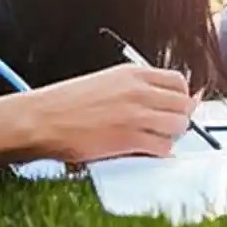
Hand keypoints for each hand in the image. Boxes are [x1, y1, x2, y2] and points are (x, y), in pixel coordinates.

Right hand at [28, 63, 193, 162]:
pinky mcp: (129, 139)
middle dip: (181, 117)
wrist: (43, 119)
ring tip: (156, 139)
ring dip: (172, 136)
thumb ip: (135, 87)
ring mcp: (136, 114)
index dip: (182, 96)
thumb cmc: (66, 103)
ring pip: (179, 126)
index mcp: (133, 73)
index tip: (178, 106)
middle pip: (184, 104)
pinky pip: (163, 147)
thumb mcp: (106, 81)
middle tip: (169, 126)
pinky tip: (149, 151)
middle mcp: (139, 91)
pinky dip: (161, 152)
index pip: (178, 81)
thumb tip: (158, 99)